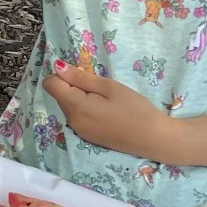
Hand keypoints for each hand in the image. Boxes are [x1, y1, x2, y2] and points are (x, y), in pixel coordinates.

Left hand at [43, 61, 174, 158]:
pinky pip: (78, 117)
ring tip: (106, 99)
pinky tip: (107, 111)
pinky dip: (86, 109)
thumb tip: (57, 67)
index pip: (51, 84)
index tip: (83, 74)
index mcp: (75, 107)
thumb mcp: (109, 87)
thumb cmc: (135, 109)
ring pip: (69, 105)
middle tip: (100, 86)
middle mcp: (72, 122)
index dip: (63, 75)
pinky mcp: (89, 137)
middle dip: (74, 85)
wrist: (155, 139)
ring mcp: (80, 132)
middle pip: (60, 95)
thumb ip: (80, 77)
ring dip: (80, 97)